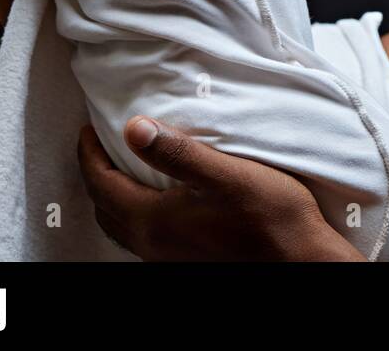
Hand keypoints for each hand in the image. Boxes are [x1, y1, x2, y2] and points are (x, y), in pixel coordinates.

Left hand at [78, 117, 365, 261]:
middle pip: (105, 208)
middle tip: (100, 144)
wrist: (298, 259)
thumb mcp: (226, 173)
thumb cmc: (270, 216)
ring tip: (122, 168)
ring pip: (121, 225)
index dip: (90, 154)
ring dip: (112, 195)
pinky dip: (133, 212)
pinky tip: (155, 201)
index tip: (89, 128)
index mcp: (155, 221)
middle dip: (95, 174)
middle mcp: (153, 244)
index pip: (102, 184)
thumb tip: (133, 128)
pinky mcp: (185, 261)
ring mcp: (167, 257)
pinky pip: (141, 236)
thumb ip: (177, 152)